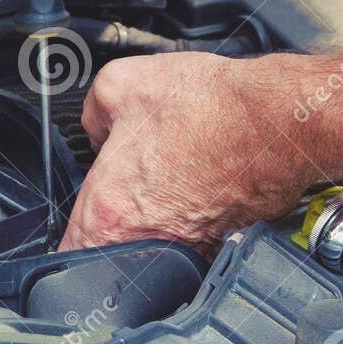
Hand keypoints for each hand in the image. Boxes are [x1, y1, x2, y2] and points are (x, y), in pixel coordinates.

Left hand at [59, 52, 313, 255]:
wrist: (277, 121)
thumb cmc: (211, 107)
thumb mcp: (122, 83)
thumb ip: (91, 113)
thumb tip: (97, 128)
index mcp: (109, 212)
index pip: (64, 257)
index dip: (66, 239)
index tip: (75, 222)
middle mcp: (146, 244)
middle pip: (111, 260)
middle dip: (113, 233)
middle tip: (127, 196)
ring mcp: (190, 252)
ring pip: (156, 257)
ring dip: (156, 231)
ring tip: (171, 189)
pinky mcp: (224, 248)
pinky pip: (196, 249)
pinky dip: (195, 227)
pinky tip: (203, 192)